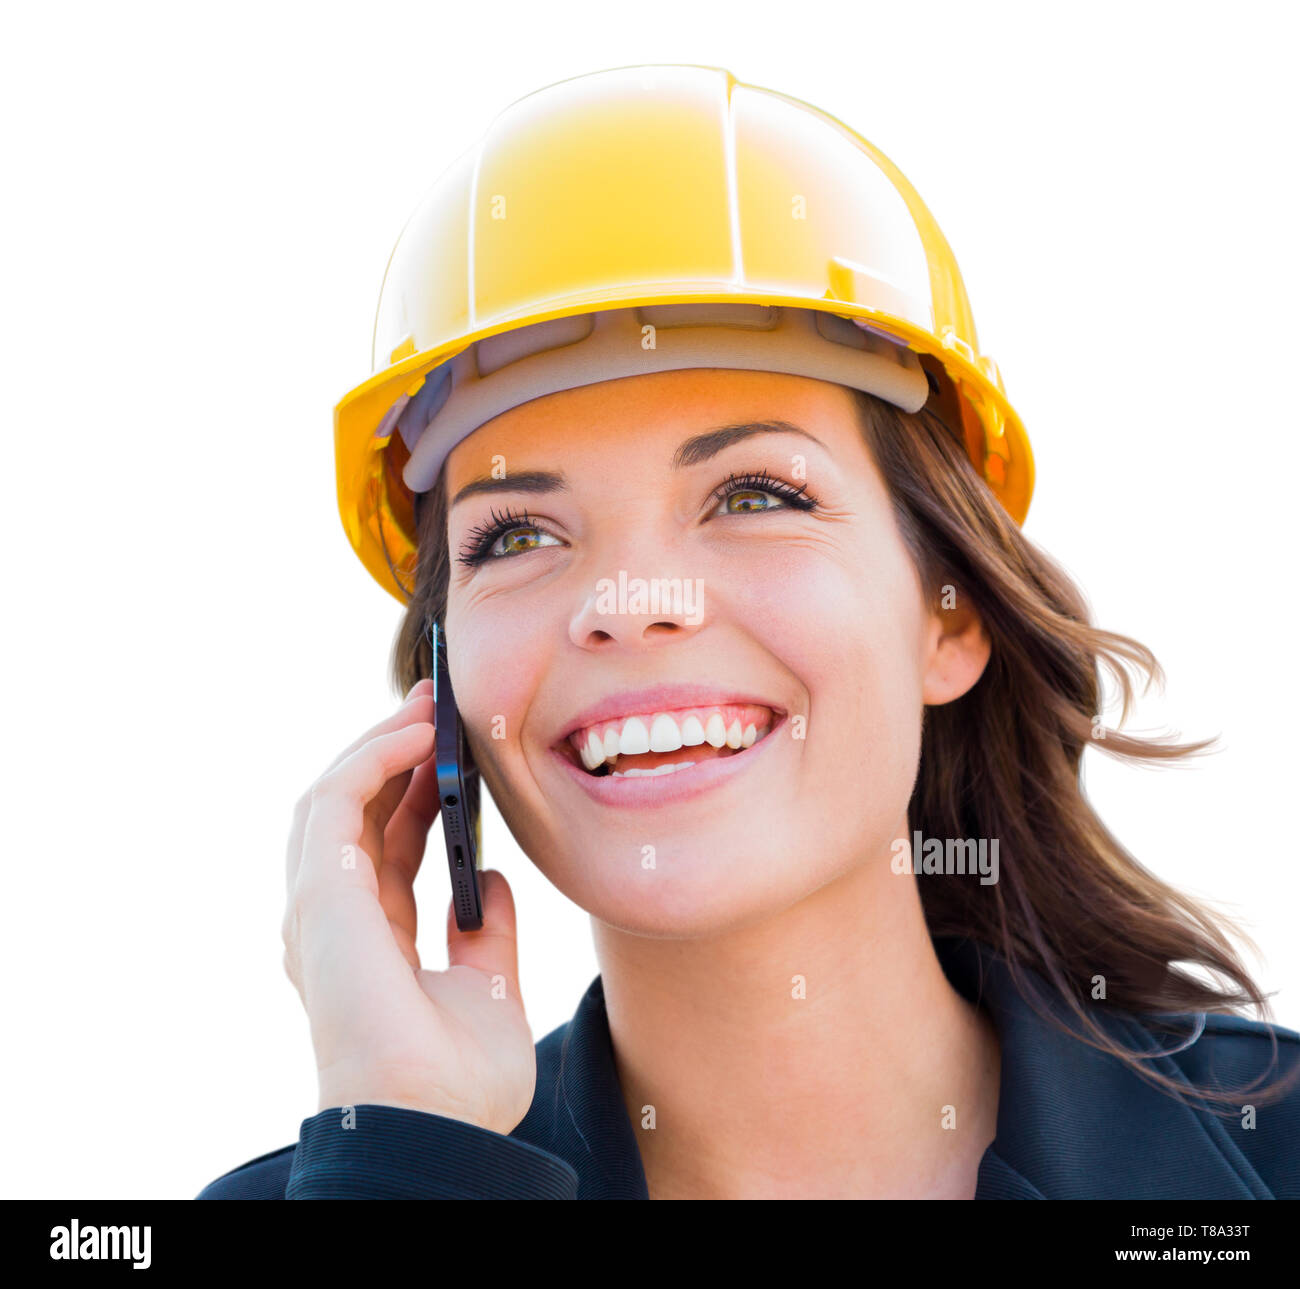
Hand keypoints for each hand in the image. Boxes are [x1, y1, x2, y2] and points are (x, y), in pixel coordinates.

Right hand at [281, 680, 535, 1134]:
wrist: (435, 1121)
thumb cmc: (458, 1081)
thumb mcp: (490, 990)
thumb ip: (486, 933)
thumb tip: (492, 881)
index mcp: (371, 943)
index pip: (387, 848)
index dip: (417, 794)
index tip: (453, 755)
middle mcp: (336, 922)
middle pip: (357, 814)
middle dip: (394, 754)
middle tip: (437, 708)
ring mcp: (320, 908)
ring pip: (336, 798)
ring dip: (381, 744)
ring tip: (430, 706)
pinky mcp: (319, 894)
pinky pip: (337, 800)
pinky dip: (373, 758)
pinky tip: (417, 735)